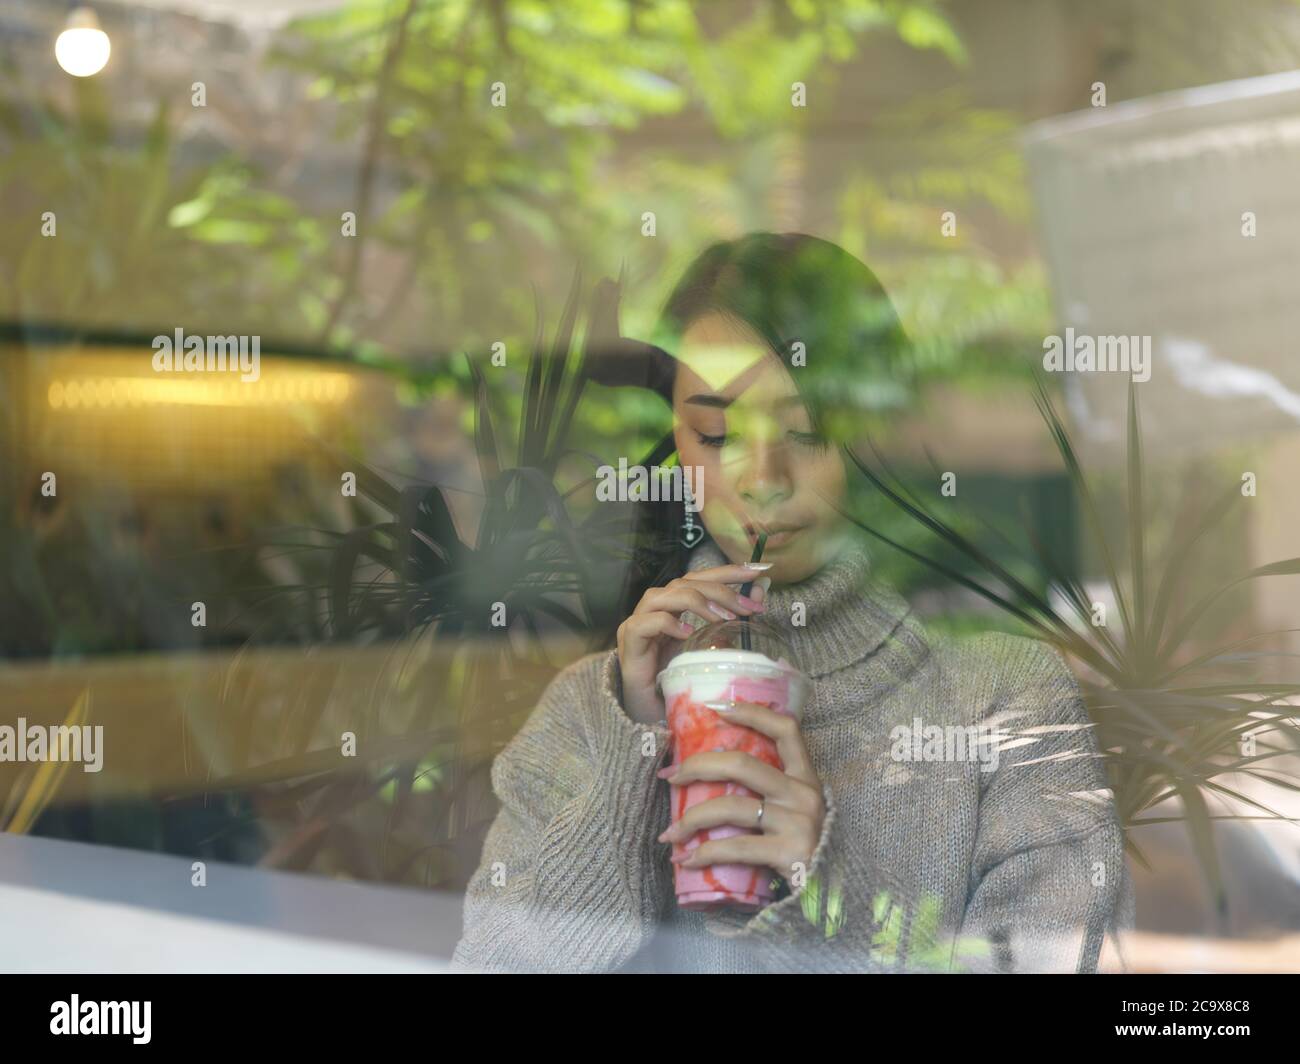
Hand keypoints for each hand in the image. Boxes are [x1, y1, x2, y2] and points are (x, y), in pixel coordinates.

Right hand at [615, 564, 769, 724]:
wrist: (648, 708)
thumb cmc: (677, 676)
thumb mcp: (709, 645)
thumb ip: (728, 619)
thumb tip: (759, 595)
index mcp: (673, 604)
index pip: (699, 578)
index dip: (727, 571)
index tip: (757, 571)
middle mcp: (654, 607)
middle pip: (685, 582)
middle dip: (720, 590)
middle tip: (748, 607)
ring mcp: (638, 621)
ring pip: (665, 596)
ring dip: (698, 602)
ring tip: (723, 619)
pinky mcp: (630, 640)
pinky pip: (646, 622)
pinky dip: (669, 624)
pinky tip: (688, 633)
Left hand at [655, 701, 825, 888]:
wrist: (835, 893)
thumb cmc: (808, 846)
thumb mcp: (798, 809)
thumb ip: (773, 791)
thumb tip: (716, 773)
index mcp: (806, 777)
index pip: (785, 730)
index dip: (752, 713)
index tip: (718, 707)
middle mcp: (803, 794)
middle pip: (742, 764)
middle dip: (698, 767)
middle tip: (671, 777)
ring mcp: (797, 822)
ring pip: (731, 806)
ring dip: (691, 818)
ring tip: (670, 833)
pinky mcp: (788, 853)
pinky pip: (735, 847)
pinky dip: (704, 854)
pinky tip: (686, 860)